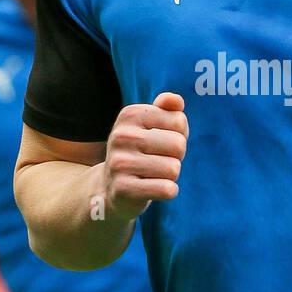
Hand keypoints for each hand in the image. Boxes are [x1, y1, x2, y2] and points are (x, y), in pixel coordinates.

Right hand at [103, 92, 188, 221]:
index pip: (179, 121)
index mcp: (130, 115)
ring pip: (173, 168)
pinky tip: (153, 188)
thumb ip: (167, 109)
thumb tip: (176, 101)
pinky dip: (169, 191)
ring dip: (170, 175)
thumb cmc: (140, 152)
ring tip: (153, 174)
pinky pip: (167, 189)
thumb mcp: (151, 126)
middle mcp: (121, 136)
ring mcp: (119, 163)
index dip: (179, 135)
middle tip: (158, 161)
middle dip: (176, 156)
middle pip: (178, 145)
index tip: (162, 142)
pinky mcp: (123, 189)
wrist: (111, 187)